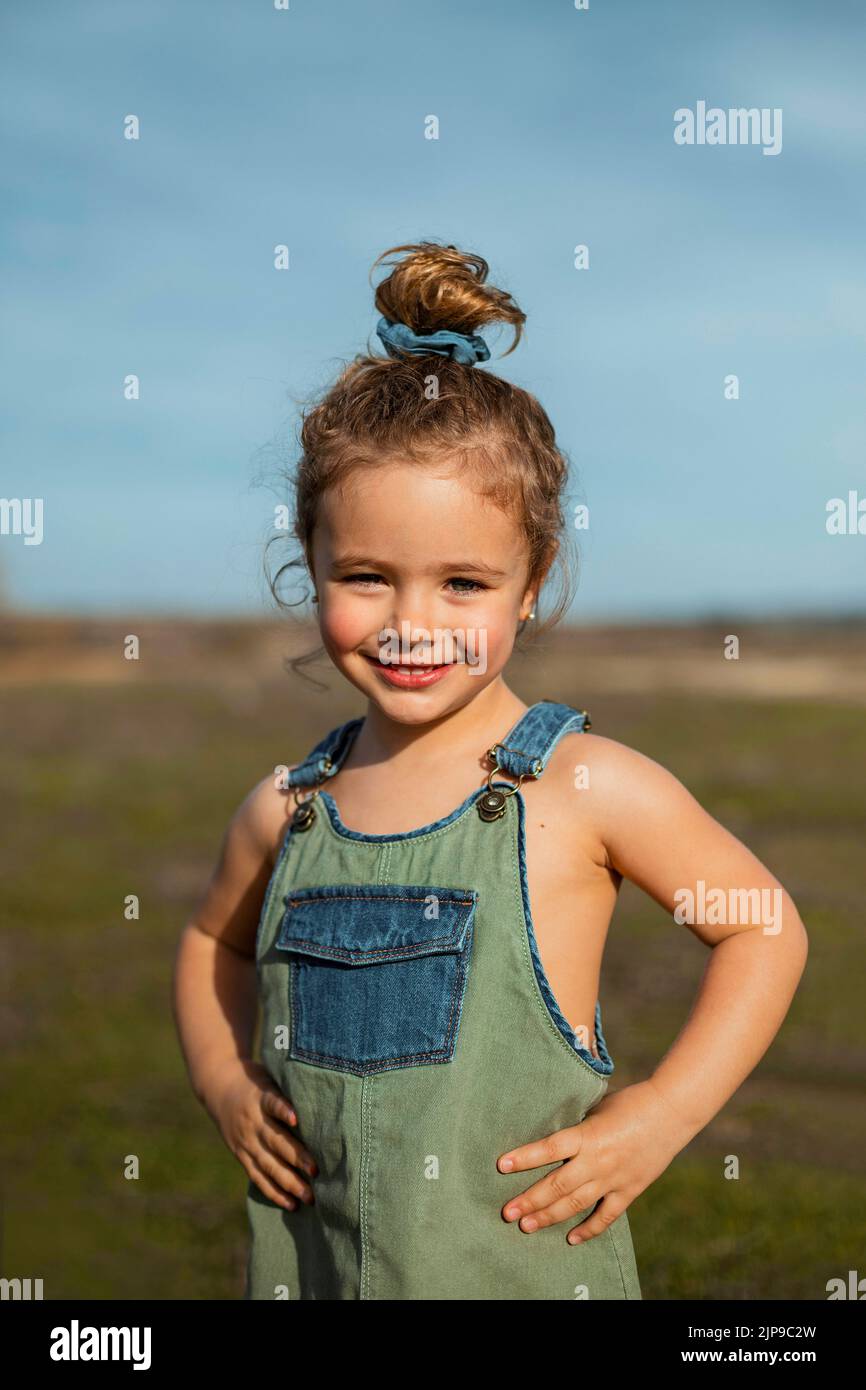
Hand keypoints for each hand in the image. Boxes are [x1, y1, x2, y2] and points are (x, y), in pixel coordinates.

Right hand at [206, 1059, 317, 1210]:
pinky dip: (274, 1192)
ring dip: (289, 1182)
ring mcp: (245, 1141)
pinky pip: (257, 1177)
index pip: (273, 1103)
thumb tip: (325, 1096)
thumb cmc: (255, 1080)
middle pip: (275, 1141)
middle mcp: (252, 1122)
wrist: (218, 1086)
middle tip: (316, 1172)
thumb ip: (288, 1091)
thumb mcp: (269, 1077)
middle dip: (297, 1158)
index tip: (296, 1118)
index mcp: (260, 1098)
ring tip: (309, 1196)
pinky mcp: (241, 1155)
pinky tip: (291, 1204)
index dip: (284, 1110)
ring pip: (268, 1165)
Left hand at [496, 1079, 693, 1242]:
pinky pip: (607, 1215)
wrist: (671, 1112)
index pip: (551, 1148)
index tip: (502, 1165)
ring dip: (550, 1217)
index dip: (525, 1157)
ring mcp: (615, 1178)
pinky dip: (589, 1229)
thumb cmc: (630, 1101)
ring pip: (577, 1204)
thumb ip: (577, 1126)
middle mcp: (598, 1160)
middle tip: (507, 1213)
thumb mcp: (597, 1108)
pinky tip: (571, 1239)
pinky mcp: (630, 1190)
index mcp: (588, 1134)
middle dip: (530, 1200)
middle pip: (558, 1185)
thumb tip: (552, 1139)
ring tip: (526, 1226)